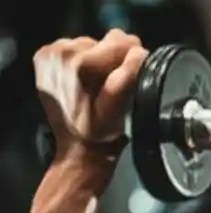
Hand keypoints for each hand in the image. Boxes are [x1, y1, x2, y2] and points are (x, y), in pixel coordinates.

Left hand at [34, 30, 148, 151]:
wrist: (76, 147)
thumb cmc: (102, 132)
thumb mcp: (120, 107)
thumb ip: (129, 76)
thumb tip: (140, 53)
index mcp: (83, 64)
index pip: (123, 42)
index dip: (134, 60)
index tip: (131, 81)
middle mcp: (62, 52)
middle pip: (106, 40)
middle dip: (113, 60)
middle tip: (109, 86)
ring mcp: (51, 53)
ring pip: (91, 43)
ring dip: (97, 61)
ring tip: (95, 86)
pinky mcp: (45, 56)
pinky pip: (74, 47)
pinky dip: (81, 61)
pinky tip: (80, 81)